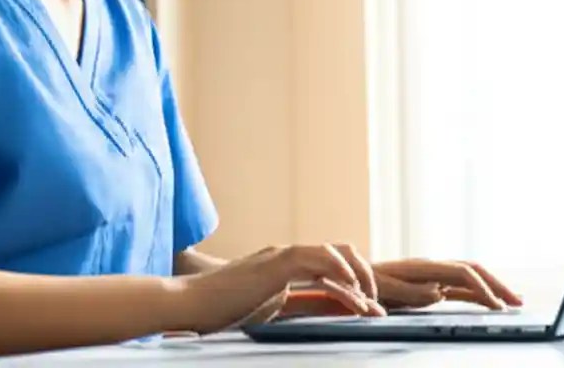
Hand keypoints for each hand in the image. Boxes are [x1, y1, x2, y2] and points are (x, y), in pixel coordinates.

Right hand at [171, 243, 386, 333]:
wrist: (189, 304)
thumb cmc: (221, 310)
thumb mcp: (270, 310)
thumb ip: (301, 306)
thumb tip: (333, 310)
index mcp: (284, 266)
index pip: (330, 268)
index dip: (355, 287)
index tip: (372, 312)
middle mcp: (286, 255)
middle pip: (339, 252)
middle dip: (364, 275)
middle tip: (374, 305)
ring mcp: (280, 256)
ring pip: (333, 253)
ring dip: (357, 275)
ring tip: (367, 301)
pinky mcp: (275, 264)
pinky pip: (317, 259)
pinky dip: (340, 271)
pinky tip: (352, 290)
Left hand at [373, 258, 522, 310]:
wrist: (352, 280)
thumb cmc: (365, 286)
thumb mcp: (383, 289)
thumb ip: (409, 291)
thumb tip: (438, 292)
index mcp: (423, 267)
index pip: (462, 273)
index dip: (481, 289)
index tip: (497, 306)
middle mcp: (432, 267)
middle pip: (473, 271)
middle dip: (497, 285)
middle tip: (518, 302)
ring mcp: (434, 274)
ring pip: (471, 278)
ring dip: (493, 288)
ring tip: (515, 301)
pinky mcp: (432, 283)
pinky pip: (461, 287)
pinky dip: (479, 294)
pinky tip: (491, 302)